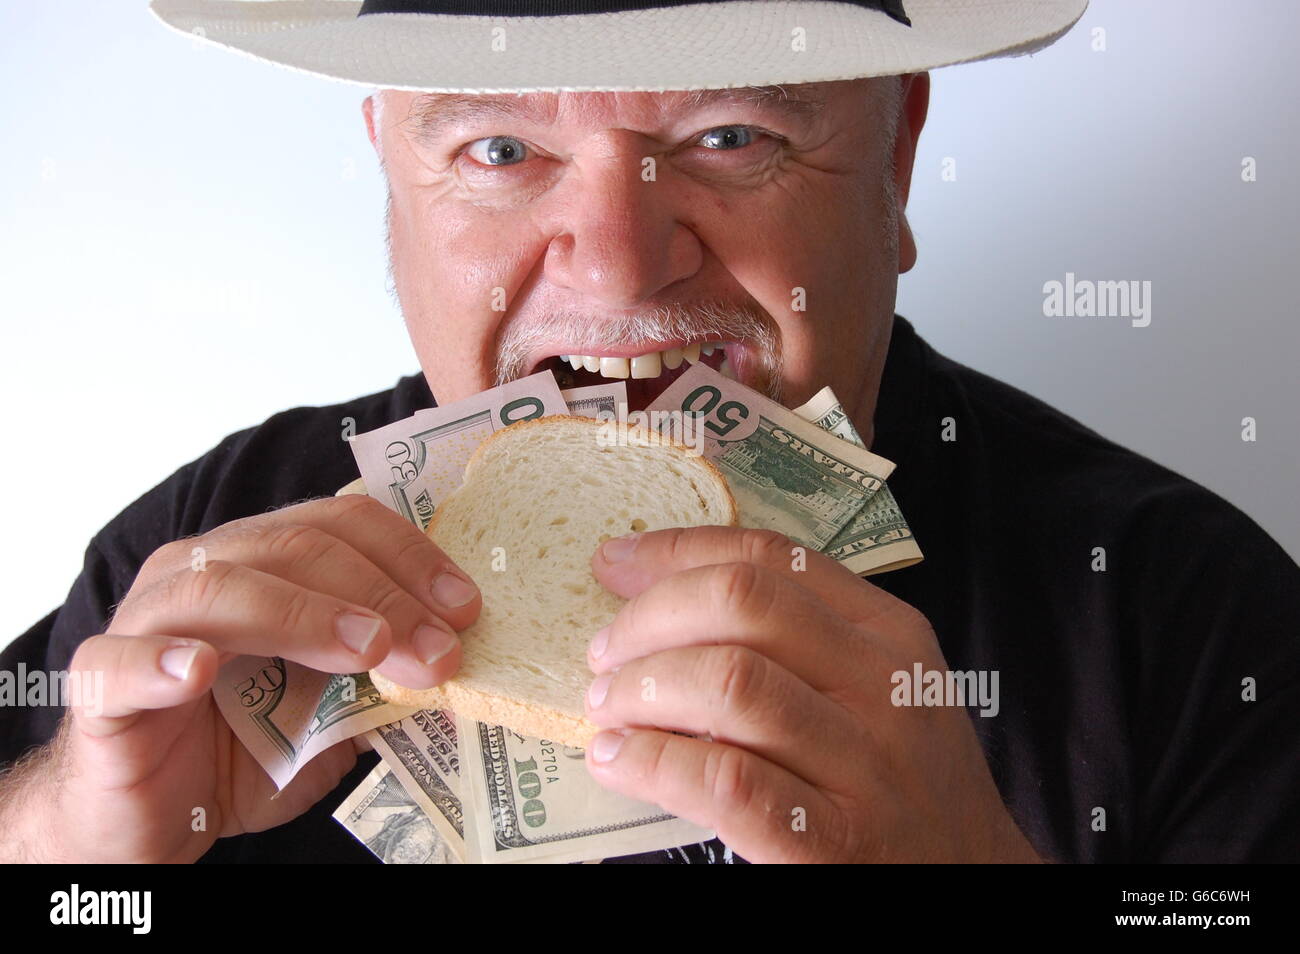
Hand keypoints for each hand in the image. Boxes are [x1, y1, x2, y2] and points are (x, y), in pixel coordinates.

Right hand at [5, 495, 479, 862]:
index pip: (341, 524)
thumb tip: (457, 660)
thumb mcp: (336, 714)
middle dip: (379, 595)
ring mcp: (147, 620)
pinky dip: (162, 661)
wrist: (156, 816)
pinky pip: (123, 662)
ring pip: (220, 587)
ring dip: (303, 615)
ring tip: (363, 649)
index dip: (408, 556)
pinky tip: (201, 672)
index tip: (464, 608)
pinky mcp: (101, 683)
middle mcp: (205, 571)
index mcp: (264, 562)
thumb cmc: (245, 750)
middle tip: (434, 650)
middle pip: (294, 547)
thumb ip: (383, 681)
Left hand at [581, 526, 1039, 862]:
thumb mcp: (883, 686)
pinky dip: (655, 763)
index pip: (770, 558)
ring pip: (730, 683)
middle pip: (741, 604)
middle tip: (604, 653)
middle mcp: (881, 686)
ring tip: (608, 709)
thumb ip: (803, 637)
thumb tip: (664, 594)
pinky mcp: (833, 843)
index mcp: (888, 632)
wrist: (975, 882)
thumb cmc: (908, 779)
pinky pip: (727, 782)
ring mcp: (864, 765)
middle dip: (649, 618)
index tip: (612, 561)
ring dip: (642, 689)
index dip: (676, 550)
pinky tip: (619, 762)